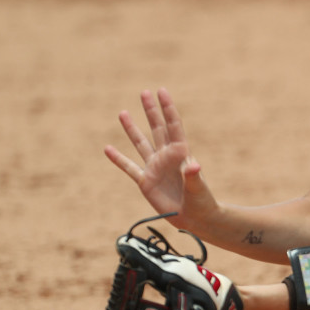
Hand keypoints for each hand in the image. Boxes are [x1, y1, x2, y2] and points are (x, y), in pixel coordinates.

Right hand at [104, 88, 217, 230]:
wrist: (196, 218)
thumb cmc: (202, 201)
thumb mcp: (198, 189)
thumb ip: (194, 177)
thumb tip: (194, 166)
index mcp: (180, 154)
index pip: (173, 127)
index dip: (167, 109)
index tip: (161, 91)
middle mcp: (166, 157)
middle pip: (157, 128)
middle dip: (151, 111)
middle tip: (144, 92)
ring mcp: (155, 168)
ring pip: (141, 143)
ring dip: (132, 128)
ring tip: (123, 112)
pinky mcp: (145, 181)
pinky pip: (129, 167)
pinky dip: (118, 159)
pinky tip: (107, 149)